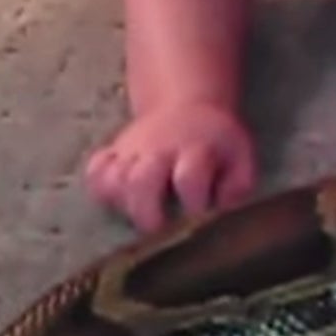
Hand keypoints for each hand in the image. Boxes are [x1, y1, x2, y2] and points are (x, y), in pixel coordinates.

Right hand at [83, 102, 256, 231]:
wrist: (187, 106)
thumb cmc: (216, 140)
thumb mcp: (241, 155)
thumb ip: (238, 185)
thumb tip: (221, 208)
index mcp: (196, 149)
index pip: (189, 177)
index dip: (193, 202)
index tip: (199, 214)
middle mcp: (159, 149)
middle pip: (140, 181)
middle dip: (147, 213)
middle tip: (159, 230)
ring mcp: (132, 149)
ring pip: (113, 178)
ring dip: (124, 204)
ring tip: (141, 214)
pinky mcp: (114, 151)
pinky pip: (95, 171)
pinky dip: (101, 188)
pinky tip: (118, 197)